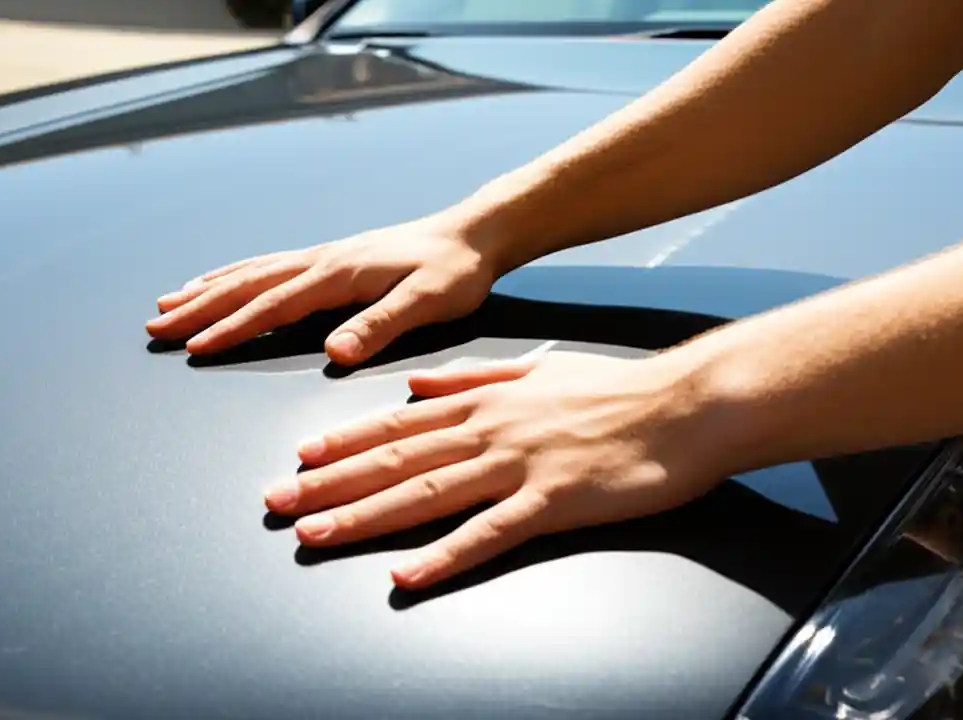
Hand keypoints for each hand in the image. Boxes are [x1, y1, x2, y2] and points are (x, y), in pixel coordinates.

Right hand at [146, 214, 502, 364]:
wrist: (472, 233)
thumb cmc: (455, 272)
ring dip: (207, 290)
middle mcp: (321, 260)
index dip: (232, 328)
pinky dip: (234, 274)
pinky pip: (268, 265)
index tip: (194, 348)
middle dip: (199, 308)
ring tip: (167, 305)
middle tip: (155, 328)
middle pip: (247, 285)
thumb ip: (381, 324)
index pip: (274, 305)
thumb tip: (336, 351)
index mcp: (338, 274)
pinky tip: (218, 281)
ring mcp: (322, 256)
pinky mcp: (329, 258)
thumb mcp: (428, 302)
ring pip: (251, 272)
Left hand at [263, 351, 729, 588]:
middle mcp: (488, 430)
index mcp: (484, 401)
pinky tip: (405, 575)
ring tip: (315, 535)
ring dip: (364, 516)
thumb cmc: (615, 389)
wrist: (684, 404)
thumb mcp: (534, 369)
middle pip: (394, 459)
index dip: (343, 442)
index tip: (299, 456)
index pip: (398, 423)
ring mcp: (517, 465)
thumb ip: (470, 376)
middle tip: (277, 501)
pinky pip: (486, 535)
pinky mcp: (551, 502)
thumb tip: (417, 382)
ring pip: (424, 494)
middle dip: (330, 483)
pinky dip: (442, 556)